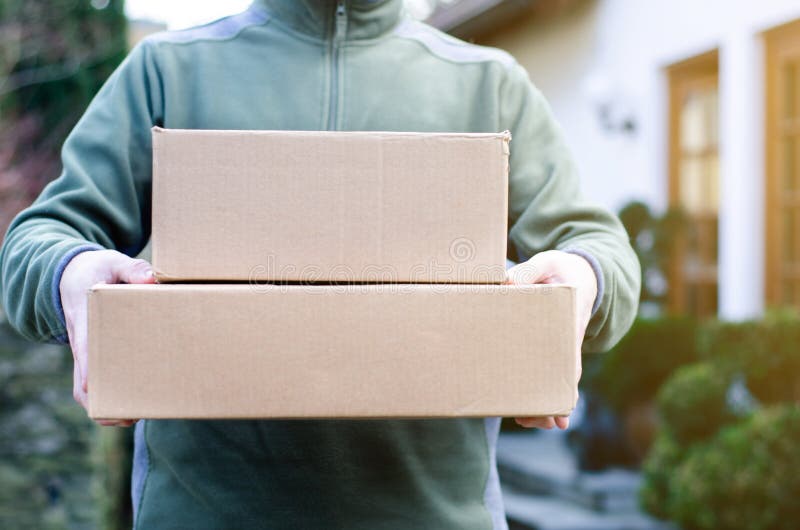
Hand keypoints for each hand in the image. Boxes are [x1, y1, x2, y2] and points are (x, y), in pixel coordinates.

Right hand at [60, 249, 154, 426]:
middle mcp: (80, 338)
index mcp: (83, 314)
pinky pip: (93, 382)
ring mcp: (84, 350)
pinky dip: (107, 396)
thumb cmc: (96, 269)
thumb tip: (151, 279)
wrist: (72, 274)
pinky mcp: (91, 355)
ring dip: (104, 404)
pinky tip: (133, 403)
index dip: (89, 365)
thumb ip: (132, 269)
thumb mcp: (112, 261)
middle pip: (82, 377)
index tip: (94, 385)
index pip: (84, 344)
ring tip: (133, 417)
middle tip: (129, 413)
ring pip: (84, 386)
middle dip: (102, 397)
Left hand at [506, 250, 596, 429]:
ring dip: (544, 404)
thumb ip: (529, 270)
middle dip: (552, 401)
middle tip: (538, 420)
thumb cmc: (561, 268)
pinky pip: (546, 376)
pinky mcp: (550, 350)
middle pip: (563, 378)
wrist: (580, 273)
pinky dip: (538, 394)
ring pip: (556, 383)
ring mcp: (560, 347)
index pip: (570, 355)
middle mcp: (568, 339)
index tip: (561, 401)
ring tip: (526, 422)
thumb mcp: (548, 261)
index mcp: (570, 319)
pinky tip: (524, 414)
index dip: (566, 380)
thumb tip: (507, 283)